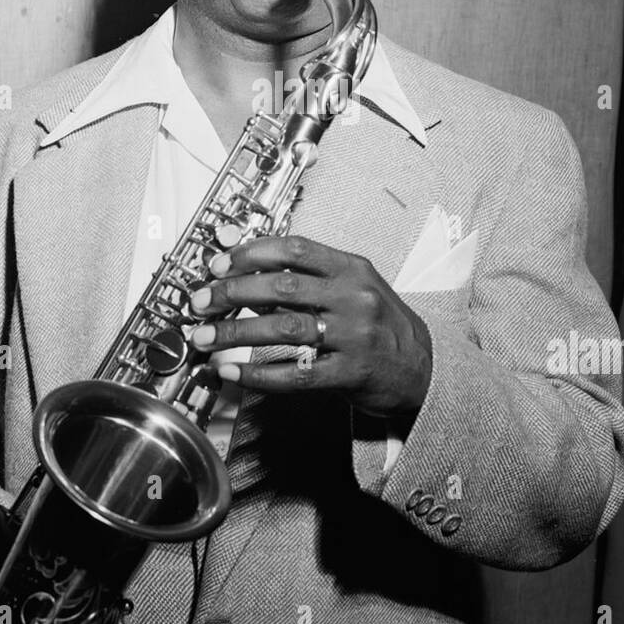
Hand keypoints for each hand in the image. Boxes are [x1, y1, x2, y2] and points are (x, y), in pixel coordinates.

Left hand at [188, 235, 432, 418]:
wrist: (423, 367)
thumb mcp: (351, 287)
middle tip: (200, 302)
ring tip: (205, 339)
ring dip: (235, 332)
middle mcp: (353, 297)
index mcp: (351, 268)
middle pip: (282, 286)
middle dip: (231, 293)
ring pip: (283, 328)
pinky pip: (296, 374)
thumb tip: (242, 265)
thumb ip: (304, 275)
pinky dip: (258, 374)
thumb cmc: (379, 324)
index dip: (250, 253)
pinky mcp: (350, 373)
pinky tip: (234, 371)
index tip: (218, 264)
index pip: (294, 248)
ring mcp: (354, 336)